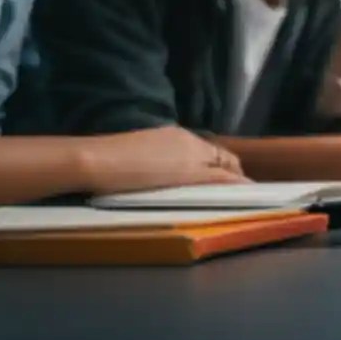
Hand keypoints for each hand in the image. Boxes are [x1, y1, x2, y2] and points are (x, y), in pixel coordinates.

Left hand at [80, 127, 249, 194]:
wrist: (93, 163)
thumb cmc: (141, 172)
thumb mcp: (186, 178)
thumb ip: (218, 180)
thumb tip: (248, 184)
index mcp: (197, 144)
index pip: (230, 160)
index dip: (238, 178)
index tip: (242, 198)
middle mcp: (183, 137)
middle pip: (212, 158)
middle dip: (219, 177)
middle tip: (218, 202)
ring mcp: (161, 140)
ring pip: (191, 159)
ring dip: (198, 175)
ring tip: (194, 197)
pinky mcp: (142, 146)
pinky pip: (171, 160)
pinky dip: (178, 172)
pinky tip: (166, 186)